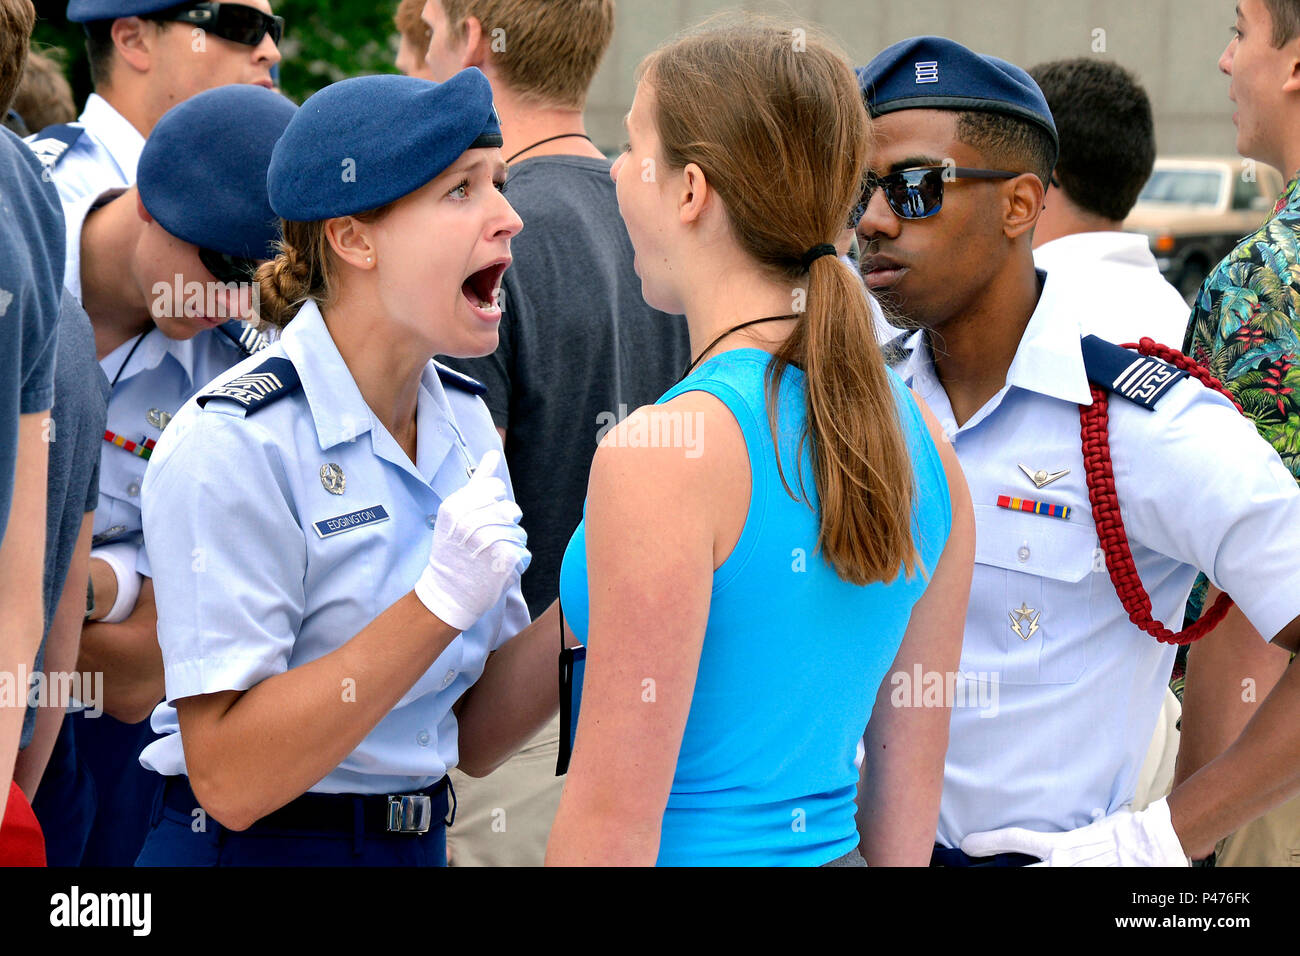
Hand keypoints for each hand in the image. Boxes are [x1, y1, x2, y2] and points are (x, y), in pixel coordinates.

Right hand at [414, 450, 529, 631]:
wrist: (447, 594)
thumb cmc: (452, 551)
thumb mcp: (455, 513)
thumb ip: (477, 483)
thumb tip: (493, 453)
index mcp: (456, 506)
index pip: (496, 488)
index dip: (491, 504)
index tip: (478, 521)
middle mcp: (472, 520)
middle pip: (511, 510)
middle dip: (503, 526)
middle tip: (482, 543)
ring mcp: (490, 539)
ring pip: (520, 532)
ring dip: (510, 546)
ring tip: (488, 558)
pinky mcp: (506, 559)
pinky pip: (524, 552)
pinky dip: (514, 564)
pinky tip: (495, 571)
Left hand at [959, 797, 1189, 866]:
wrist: (1154, 848)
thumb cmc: (1129, 832)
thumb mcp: (1099, 822)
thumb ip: (1083, 825)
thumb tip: (1086, 817)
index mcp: (1061, 846)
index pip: (1017, 840)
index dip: (989, 842)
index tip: (968, 845)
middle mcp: (1062, 866)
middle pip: (1023, 873)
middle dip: (1000, 872)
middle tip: (975, 871)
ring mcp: (1074, 878)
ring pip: (1038, 880)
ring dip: (1024, 876)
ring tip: (999, 874)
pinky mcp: (1089, 885)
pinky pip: (1063, 885)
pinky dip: (1050, 877)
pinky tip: (1046, 874)